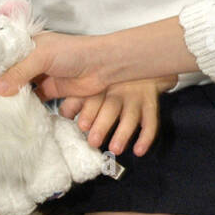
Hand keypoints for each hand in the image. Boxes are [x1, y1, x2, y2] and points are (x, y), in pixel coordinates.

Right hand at [0, 30, 106, 100]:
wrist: (103, 66)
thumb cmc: (73, 52)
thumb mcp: (42, 57)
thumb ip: (19, 72)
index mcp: (28, 45)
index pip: (3, 56)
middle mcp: (31, 60)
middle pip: (9, 74)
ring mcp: (41, 76)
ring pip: (20, 89)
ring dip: (10, 98)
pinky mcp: (50, 91)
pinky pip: (33, 101)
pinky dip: (25, 107)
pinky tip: (13, 114)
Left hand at [58, 76, 175, 155]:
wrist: (143, 62)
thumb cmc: (109, 79)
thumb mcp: (90, 85)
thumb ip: (75, 100)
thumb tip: (64, 116)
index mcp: (100, 85)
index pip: (93, 97)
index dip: (88, 112)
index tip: (82, 126)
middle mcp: (118, 90)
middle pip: (111, 107)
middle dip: (103, 125)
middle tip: (94, 142)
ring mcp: (135, 97)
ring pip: (131, 115)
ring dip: (123, 133)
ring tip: (115, 149)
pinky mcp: (150, 104)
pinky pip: (151, 121)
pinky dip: (146, 137)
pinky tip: (139, 151)